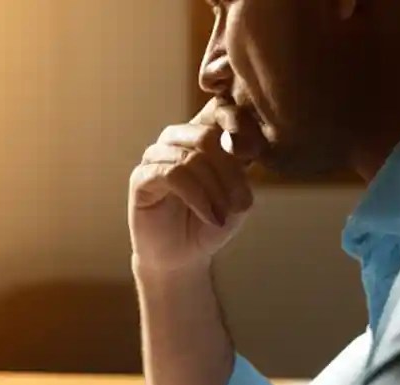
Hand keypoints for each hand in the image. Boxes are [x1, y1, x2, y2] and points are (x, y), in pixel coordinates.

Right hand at [128, 98, 265, 271]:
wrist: (182, 257)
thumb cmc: (211, 222)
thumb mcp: (238, 196)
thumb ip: (243, 170)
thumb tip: (246, 148)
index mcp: (201, 134)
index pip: (218, 112)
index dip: (238, 124)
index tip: (258, 152)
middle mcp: (176, 140)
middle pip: (206, 135)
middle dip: (229, 170)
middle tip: (242, 203)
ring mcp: (156, 156)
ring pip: (190, 157)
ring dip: (214, 189)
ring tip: (224, 215)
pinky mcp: (141, 178)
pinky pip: (172, 175)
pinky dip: (197, 196)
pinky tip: (210, 216)